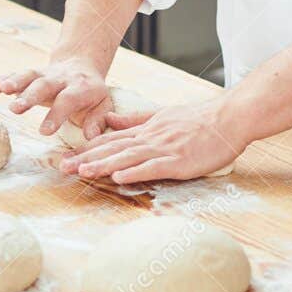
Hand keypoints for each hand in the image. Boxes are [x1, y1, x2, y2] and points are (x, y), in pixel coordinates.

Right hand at [0, 58, 112, 138]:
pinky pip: (18, 74)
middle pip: (44, 85)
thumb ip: (97, 121)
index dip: (57, 114)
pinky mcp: (32, 73)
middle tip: (15, 109)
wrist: (82, 65)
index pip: (68, 100)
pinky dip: (6, 79)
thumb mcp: (102, 105)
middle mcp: (61, 79)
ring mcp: (45, 74)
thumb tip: (92, 136)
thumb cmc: (91, 94)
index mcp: (81, 88)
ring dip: (15, 82)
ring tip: (2, 89)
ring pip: (29, 76)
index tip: (44, 132)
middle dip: (29, 96)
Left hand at [57, 98, 245, 184]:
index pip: (111, 140)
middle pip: (114, 148)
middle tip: (62, 168)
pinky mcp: (179, 160)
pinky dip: (136, 172)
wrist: (229, 118)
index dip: (87, 149)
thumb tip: (110, 120)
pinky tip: (119, 177)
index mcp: (147, 129)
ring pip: (129, 157)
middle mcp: (151, 138)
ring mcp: (165, 149)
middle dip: (87, 158)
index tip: (66, 157)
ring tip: (83, 172)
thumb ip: (136, 119)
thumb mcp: (163, 115)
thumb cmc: (200, 120)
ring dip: (104, 165)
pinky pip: (154, 167)